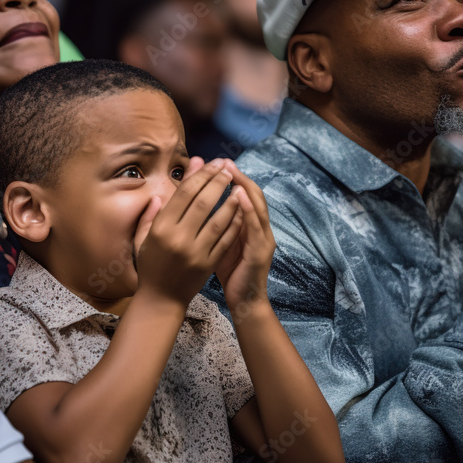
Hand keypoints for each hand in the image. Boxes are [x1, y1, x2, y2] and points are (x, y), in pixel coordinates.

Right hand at [133, 158, 243, 305]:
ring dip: (230, 201)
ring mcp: (195, 252)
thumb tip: (163, 191)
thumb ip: (151, 213)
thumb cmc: (150, 265)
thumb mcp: (142, 237)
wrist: (160, 299)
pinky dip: (234, 223)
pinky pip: (225, 239)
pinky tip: (241, 210)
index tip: (211, 163)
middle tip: (227, 169)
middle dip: (217, 182)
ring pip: (218, 220)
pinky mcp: (208, 264)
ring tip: (238, 185)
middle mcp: (178, 238)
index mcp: (161, 228)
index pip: (184, 193)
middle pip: (202, 202)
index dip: (200, 175)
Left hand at [214, 162, 275, 311]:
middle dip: (239, 176)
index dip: (232, 178)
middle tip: (225, 161)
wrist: (244, 301)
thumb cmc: (230, 272)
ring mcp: (263, 238)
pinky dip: (249, 209)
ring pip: (257, 206)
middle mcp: (260, 228)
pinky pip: (256, 227)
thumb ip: (215, 222)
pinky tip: (239, 197)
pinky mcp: (261, 251)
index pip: (243, 194)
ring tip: (232, 172)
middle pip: (253, 194)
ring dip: (245, 187)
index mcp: (249, 225)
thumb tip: (199, 202)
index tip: (216, 162)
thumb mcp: (221, 242)